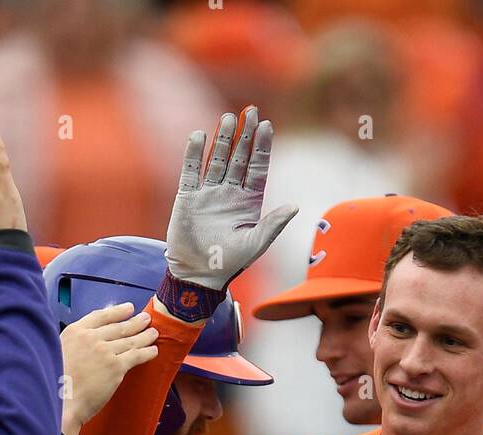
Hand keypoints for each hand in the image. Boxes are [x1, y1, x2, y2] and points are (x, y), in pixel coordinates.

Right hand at [59, 303, 158, 434]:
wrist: (60, 400)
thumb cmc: (55, 383)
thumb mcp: (57, 352)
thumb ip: (74, 344)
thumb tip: (84, 345)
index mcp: (75, 332)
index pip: (101, 316)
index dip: (117, 312)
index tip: (128, 308)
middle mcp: (91, 337)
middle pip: (119, 327)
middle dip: (136, 322)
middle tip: (146, 319)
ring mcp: (104, 351)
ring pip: (130, 340)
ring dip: (145, 336)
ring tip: (154, 333)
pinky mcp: (116, 367)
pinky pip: (136, 355)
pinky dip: (147, 352)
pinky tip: (153, 350)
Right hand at [164, 106, 296, 289]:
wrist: (197, 274)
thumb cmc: (229, 263)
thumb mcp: (256, 243)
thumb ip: (273, 224)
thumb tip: (295, 206)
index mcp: (248, 202)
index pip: (257, 168)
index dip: (262, 147)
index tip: (267, 126)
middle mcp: (229, 193)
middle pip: (238, 157)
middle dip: (245, 135)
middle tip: (251, 111)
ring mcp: (208, 193)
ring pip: (217, 160)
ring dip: (222, 139)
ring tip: (229, 118)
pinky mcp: (187, 197)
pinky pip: (191, 171)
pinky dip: (194, 154)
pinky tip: (198, 136)